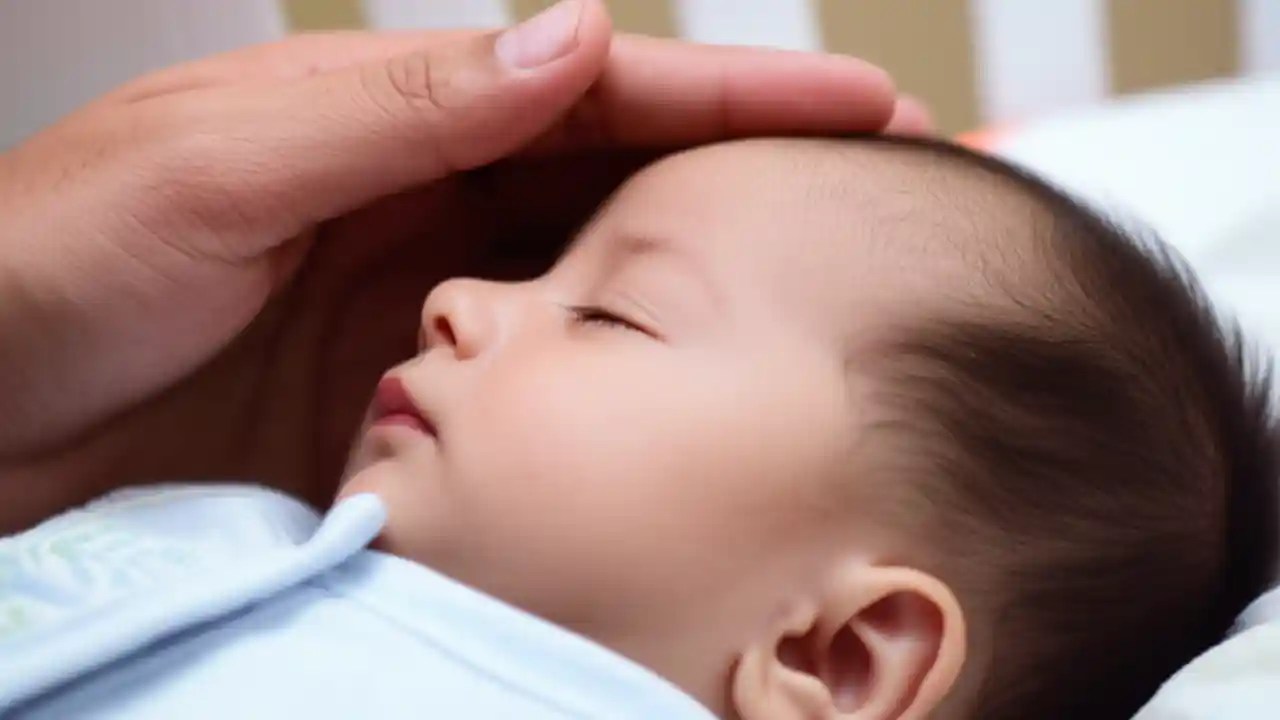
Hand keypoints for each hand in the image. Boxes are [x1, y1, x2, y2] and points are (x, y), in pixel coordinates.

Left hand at [0, 0, 915, 529]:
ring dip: (708, 278)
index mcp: (384, 122)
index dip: (729, 97)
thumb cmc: (46, 274)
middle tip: (886, 183)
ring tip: (830, 275)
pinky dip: (618, 385)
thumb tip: (558, 39)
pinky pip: (540, 388)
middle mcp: (424, 210)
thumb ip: (390, 112)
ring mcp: (426, 313)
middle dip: (754, 172)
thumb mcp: (212, 167)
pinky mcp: (409, 407)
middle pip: (621, 178)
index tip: (856, 104)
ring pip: (598, 285)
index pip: (590, 93)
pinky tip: (689, 389)